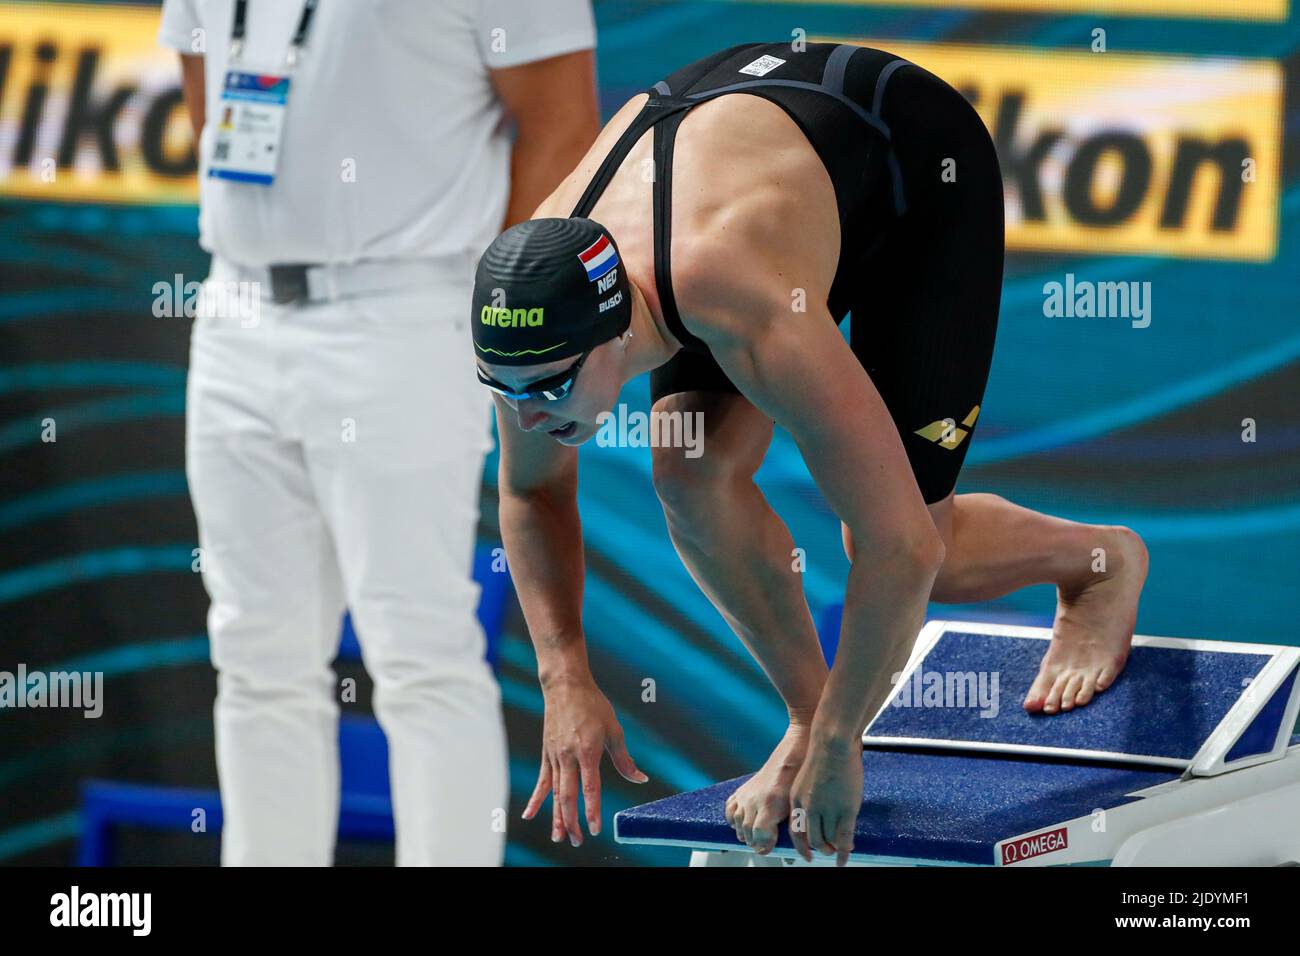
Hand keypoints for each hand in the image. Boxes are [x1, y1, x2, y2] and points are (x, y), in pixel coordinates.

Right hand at [522, 673, 646, 844]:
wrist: (565, 685)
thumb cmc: (593, 705)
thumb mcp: (613, 730)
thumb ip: (624, 759)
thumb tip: (640, 779)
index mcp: (587, 750)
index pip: (590, 788)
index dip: (592, 810)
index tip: (595, 828)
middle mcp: (568, 756)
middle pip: (568, 796)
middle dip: (572, 821)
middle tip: (576, 841)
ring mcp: (554, 756)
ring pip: (553, 793)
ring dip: (556, 817)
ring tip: (558, 837)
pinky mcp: (547, 754)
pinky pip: (542, 781)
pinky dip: (536, 799)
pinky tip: (529, 815)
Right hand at [725, 723, 809, 854]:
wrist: (796, 749)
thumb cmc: (803, 775)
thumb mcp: (801, 804)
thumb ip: (795, 826)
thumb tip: (796, 847)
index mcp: (770, 803)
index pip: (759, 836)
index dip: (764, 846)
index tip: (769, 848)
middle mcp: (755, 799)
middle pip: (747, 832)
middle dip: (756, 842)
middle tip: (766, 844)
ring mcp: (747, 793)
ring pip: (738, 822)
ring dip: (746, 833)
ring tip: (757, 836)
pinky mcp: (743, 788)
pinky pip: (731, 808)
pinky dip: (733, 819)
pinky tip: (741, 823)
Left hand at [788, 734, 861, 865]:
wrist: (832, 744)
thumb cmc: (822, 754)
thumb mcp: (805, 778)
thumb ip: (807, 796)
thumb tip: (816, 813)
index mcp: (797, 800)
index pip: (795, 831)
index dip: (802, 846)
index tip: (807, 856)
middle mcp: (809, 808)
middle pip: (812, 839)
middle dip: (820, 848)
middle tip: (827, 851)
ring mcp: (828, 810)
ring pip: (829, 840)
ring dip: (833, 848)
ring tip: (839, 850)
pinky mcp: (846, 809)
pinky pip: (844, 837)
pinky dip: (844, 851)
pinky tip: (846, 857)